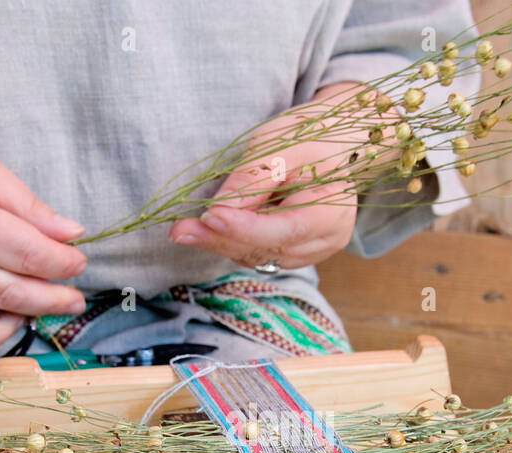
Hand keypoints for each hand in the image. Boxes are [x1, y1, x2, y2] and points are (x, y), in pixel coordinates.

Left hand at [168, 83, 363, 270]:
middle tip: (179, 229)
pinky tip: (209, 229)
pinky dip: (232, 243)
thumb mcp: (280, 145)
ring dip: (221, 243)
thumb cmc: (308, 137)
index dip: (244, 228)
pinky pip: (259, 255)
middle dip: (221, 238)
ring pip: (259, 257)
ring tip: (185, 229)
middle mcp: (327, 239)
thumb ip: (252, 179)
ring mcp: (313, 251)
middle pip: (268, 249)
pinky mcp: (296, 253)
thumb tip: (218, 211)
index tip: (208, 217)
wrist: (329, 145)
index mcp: (333, 209)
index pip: (285, 230)